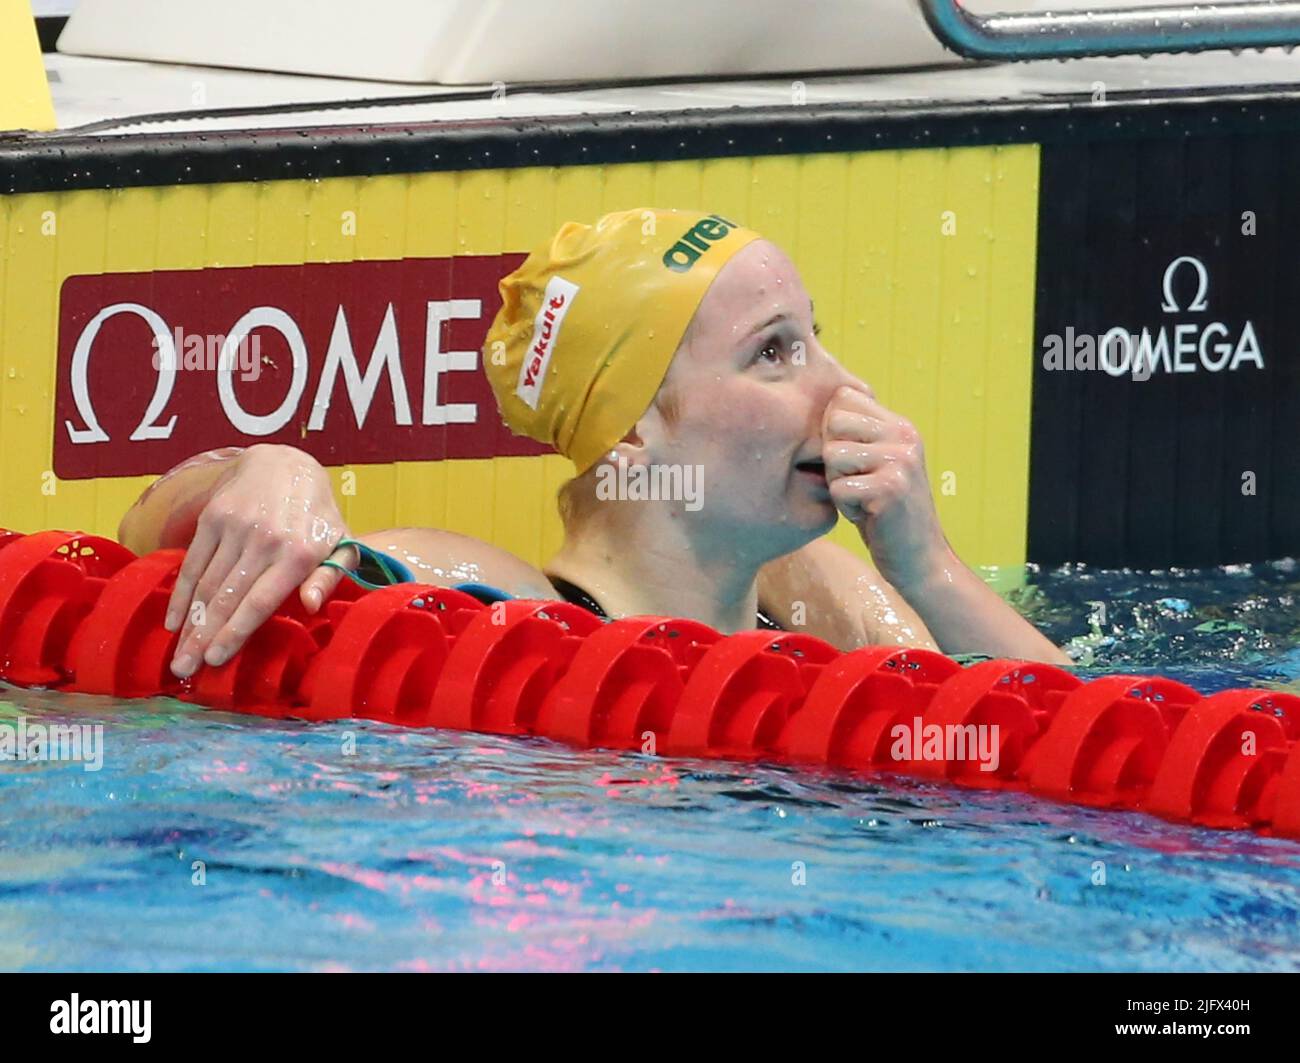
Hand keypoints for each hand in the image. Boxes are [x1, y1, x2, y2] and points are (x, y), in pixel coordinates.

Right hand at [164, 444, 354, 677]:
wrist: (286, 464)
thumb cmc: (318, 516)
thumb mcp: (340, 543)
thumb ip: (330, 575)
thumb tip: (313, 606)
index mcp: (299, 553)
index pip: (260, 601)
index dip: (236, 632)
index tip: (216, 659)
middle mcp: (264, 540)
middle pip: (227, 598)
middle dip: (203, 638)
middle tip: (185, 670)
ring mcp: (235, 527)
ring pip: (206, 584)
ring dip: (190, 624)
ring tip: (178, 655)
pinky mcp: (213, 518)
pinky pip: (192, 563)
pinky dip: (181, 594)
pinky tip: (173, 620)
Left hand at [821, 385, 949, 590]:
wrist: (920, 559)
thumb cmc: (885, 513)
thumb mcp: (875, 464)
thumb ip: (856, 435)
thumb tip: (818, 402)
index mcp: (900, 424)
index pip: (843, 397)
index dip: (833, 430)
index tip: (854, 461)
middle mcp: (904, 435)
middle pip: (832, 423)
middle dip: (832, 458)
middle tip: (857, 483)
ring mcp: (900, 459)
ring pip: (832, 455)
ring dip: (838, 484)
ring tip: (863, 498)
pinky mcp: (891, 487)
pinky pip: (837, 488)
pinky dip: (846, 508)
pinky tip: (869, 515)